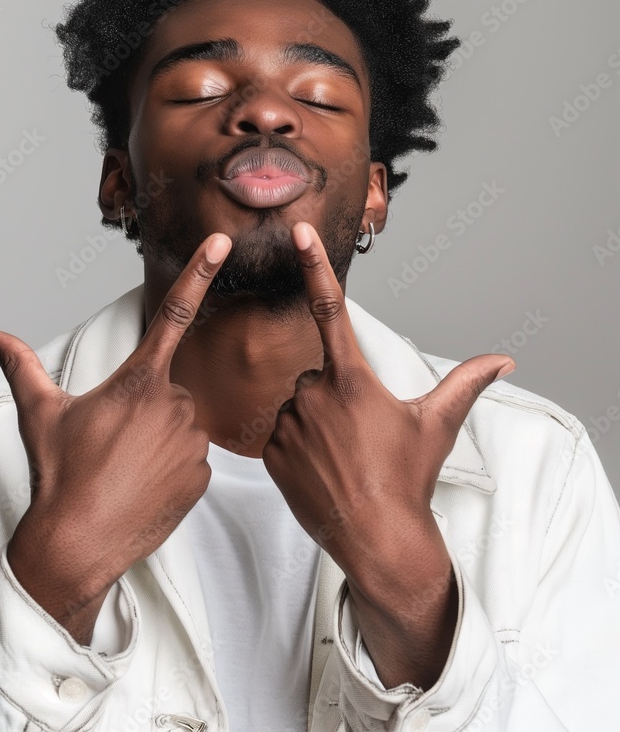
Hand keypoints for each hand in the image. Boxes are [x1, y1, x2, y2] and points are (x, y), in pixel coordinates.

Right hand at [0, 232, 231, 642]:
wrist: (77, 545)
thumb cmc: (57, 475)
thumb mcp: (38, 413)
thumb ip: (18, 364)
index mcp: (138, 381)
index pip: (174, 313)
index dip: (201, 273)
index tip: (222, 243)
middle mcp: (174, 404)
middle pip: (166, 391)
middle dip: (144, 410)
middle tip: (113, 445)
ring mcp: (193, 442)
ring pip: (181, 425)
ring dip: (159, 439)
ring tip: (126, 469)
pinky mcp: (203, 476)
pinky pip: (192, 459)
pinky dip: (172, 467)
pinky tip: (144, 486)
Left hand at [262, 221, 514, 687]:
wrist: (377, 539)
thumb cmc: (408, 478)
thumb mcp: (437, 425)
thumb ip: (465, 383)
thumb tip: (503, 360)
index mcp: (352, 380)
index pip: (331, 309)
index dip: (314, 266)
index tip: (298, 232)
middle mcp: (313, 394)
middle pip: (318, 375)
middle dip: (334, 397)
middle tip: (358, 436)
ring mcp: (288, 425)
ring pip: (298, 405)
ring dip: (314, 422)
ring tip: (340, 457)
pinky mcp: (269, 453)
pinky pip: (280, 434)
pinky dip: (297, 445)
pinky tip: (320, 469)